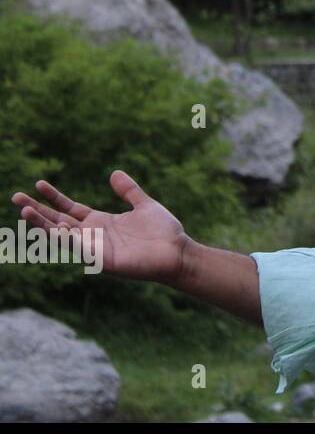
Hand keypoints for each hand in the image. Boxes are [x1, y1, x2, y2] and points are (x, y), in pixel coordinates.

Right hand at [11, 171, 190, 283]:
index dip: (54, 197)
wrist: (179, 252)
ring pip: (63, 236)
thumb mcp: (144, 205)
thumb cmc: (163, 232)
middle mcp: (94, 235)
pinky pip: (81, 249)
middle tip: (16, 197)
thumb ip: (129, 191)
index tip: (38, 183)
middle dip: (37, 211)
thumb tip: (114, 173)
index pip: (70, 208)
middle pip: (58, 221)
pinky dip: (67, 240)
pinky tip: (55, 229)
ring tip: (25, 212)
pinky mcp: (103, 260)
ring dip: (44, 225)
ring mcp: (96, 248)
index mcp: (101, 221)